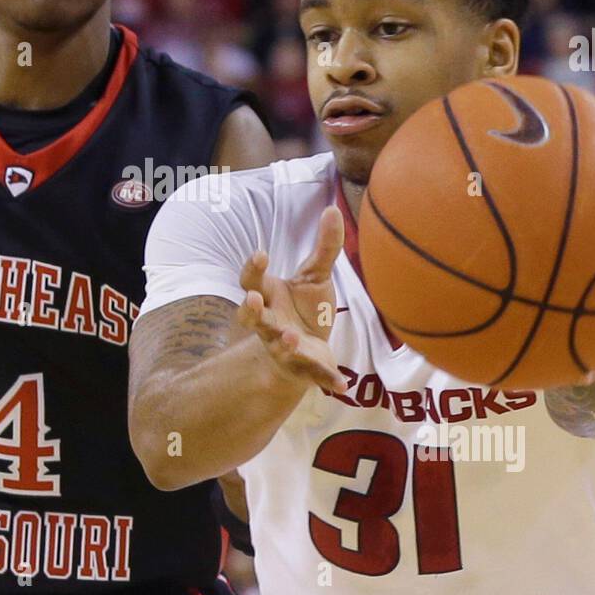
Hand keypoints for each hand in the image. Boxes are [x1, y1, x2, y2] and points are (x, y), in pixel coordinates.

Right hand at [237, 205, 346, 390]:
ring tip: (291, 337)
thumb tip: (333, 208)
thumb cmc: (305, 308)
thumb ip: (324, 247)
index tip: (260, 253)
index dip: (252, 269)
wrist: (308, 350)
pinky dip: (328, 381)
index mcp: (269, 297)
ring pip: (278, 346)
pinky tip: (343, 386)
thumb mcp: (315, 276)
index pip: (251, 281)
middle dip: (251, 311)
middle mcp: (270, 323)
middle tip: (253, 300)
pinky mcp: (305, 369)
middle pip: (253, 318)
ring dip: (283, 343)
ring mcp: (284, 348)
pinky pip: (315, 376)